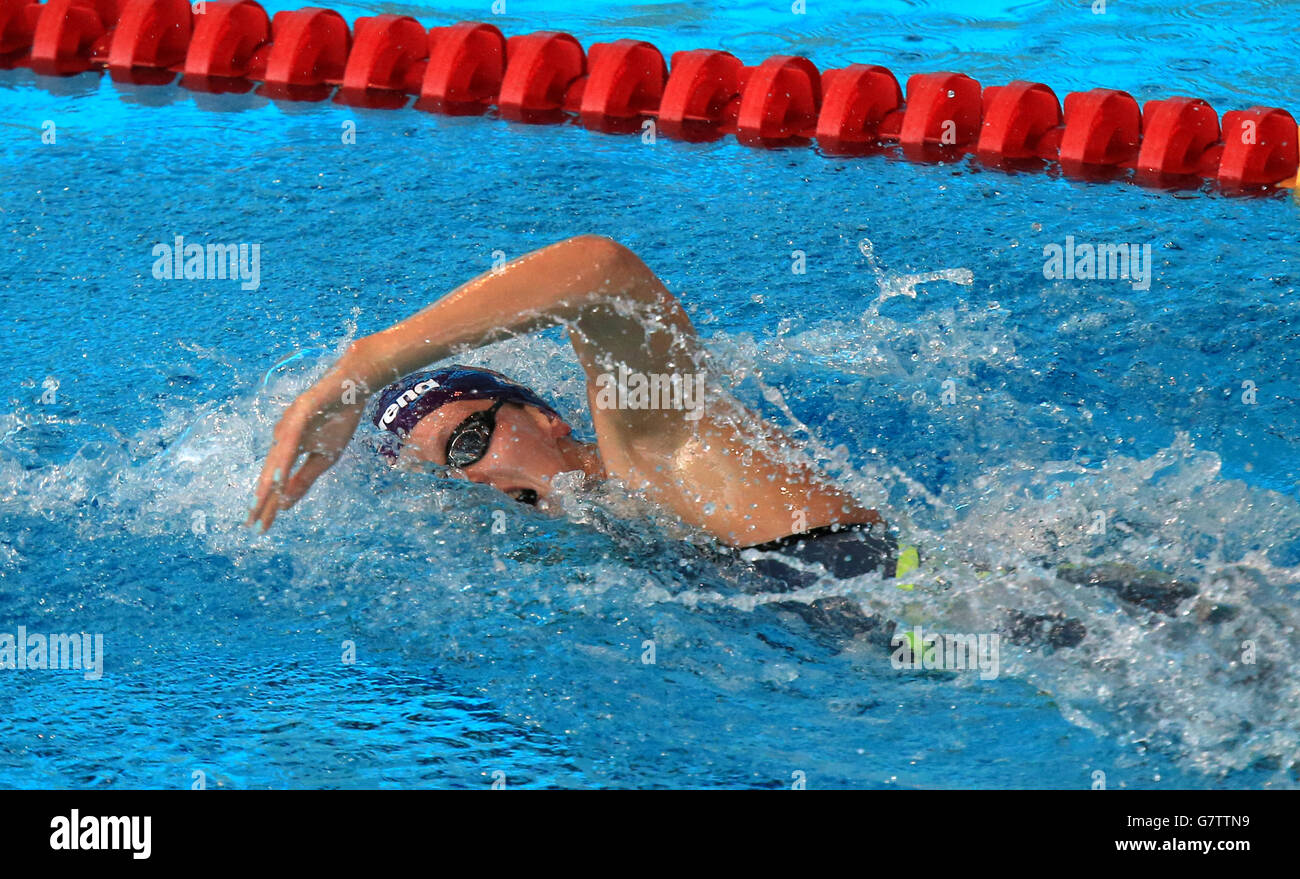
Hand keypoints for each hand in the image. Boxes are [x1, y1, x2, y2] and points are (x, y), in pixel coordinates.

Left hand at [245, 361, 369, 532]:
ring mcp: (289, 425)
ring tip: (258, 505)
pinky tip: (277, 475)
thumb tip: (286, 503)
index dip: (269, 505)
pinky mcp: (299, 413)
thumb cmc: (338, 420)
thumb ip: (304, 479)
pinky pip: (289, 441)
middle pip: (271, 474)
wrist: (353, 388)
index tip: (260, 528)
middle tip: (251, 523)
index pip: (277, 482)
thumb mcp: (324, 458)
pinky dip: (283, 459)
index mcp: (289, 451)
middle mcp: (283, 439)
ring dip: (267, 483)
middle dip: (262, 500)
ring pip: (276, 459)